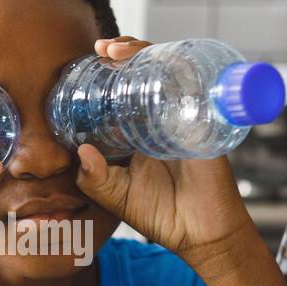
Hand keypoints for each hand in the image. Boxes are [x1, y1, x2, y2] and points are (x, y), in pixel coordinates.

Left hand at [74, 36, 256, 271]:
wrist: (201, 235)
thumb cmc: (161, 215)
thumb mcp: (116, 196)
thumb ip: (94, 179)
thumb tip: (83, 150)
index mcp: (139, 130)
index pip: (125, 89)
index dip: (110, 71)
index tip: (89, 62)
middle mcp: (161, 118)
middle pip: (147, 70)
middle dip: (125, 50)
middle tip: (103, 50)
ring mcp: (184, 117)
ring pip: (168, 70)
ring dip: (144, 52)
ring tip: (118, 51)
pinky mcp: (204, 122)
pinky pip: (194, 86)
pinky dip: (178, 67)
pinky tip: (158, 61)